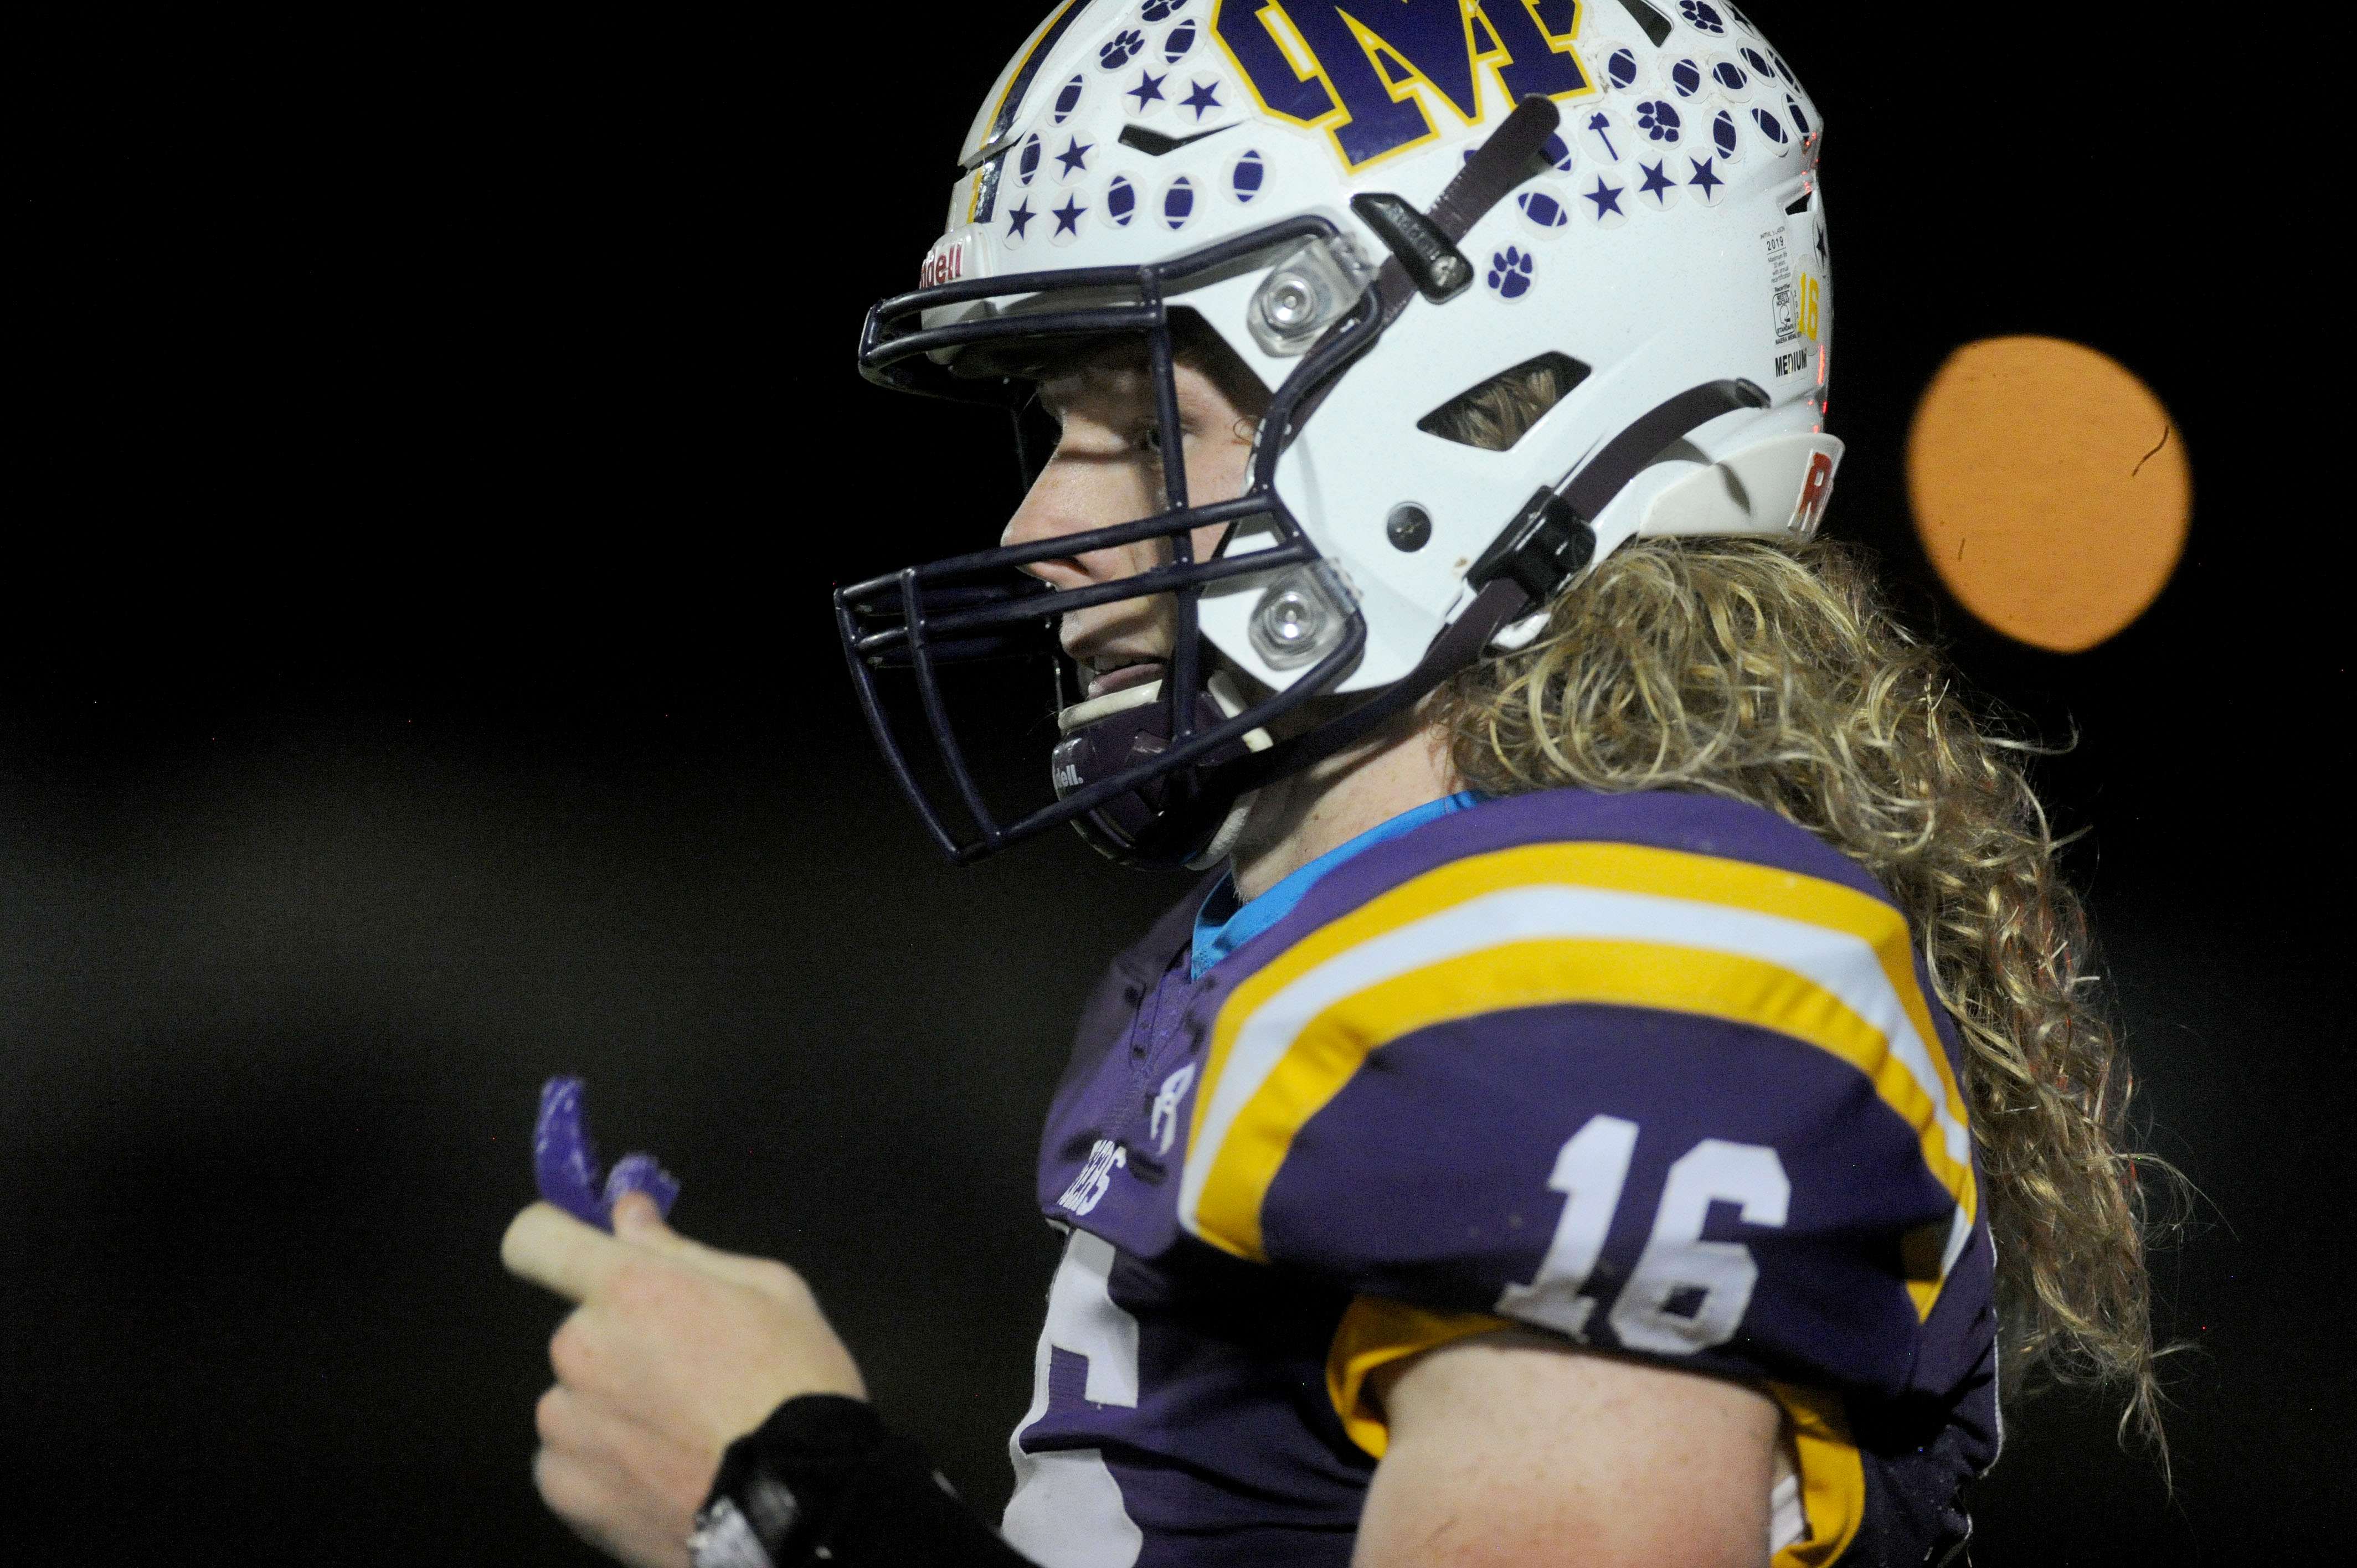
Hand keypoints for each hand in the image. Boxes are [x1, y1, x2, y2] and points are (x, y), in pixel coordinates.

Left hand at [501, 1194, 866, 1567]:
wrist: (803, 1505)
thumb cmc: (797, 1383)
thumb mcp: (769, 1290)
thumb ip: (682, 1249)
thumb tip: (629, 1213)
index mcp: (629, 1289)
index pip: (535, 1239)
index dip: (555, 1241)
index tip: (585, 1262)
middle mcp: (579, 1348)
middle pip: (580, 1330)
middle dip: (622, 1343)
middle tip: (688, 1379)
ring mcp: (565, 1424)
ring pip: (576, 1397)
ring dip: (613, 1407)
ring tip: (680, 1439)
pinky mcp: (562, 1489)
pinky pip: (570, 1458)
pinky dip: (605, 1463)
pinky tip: (661, 1476)